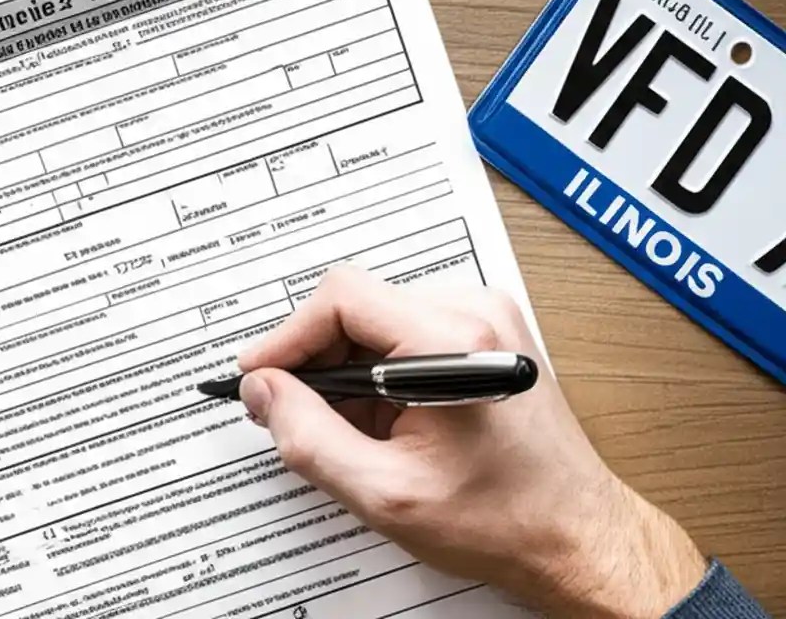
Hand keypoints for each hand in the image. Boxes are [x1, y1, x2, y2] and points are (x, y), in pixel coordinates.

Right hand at [237, 266, 705, 617]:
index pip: (341, 298)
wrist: (575, 535)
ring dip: (344, 370)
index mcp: (455, 342)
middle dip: (312, 360)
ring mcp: (484, 321)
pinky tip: (378, 421)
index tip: (258, 374)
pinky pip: (402, 333)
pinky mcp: (484, 336)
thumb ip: (309, 437)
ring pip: (375, 319)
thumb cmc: (505, 520)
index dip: (286, 337)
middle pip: (355, 305)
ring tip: (346, 429)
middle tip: (286, 410)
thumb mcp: (385, 493)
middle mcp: (475, 315)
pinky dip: (374, 372)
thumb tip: (264, 392)